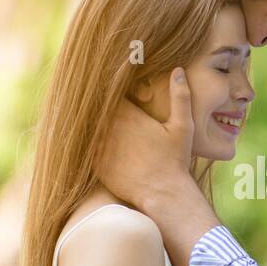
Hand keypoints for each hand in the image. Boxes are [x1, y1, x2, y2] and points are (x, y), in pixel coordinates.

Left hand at [98, 68, 193, 209]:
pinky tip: (87, 143)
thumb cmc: (174, 161)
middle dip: (97, 106)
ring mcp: (100, 147)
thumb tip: (178, 70)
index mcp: (128, 114)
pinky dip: (85, 144)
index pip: (109, 93)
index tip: (110, 88)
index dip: (109, 90)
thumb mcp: (183, 127)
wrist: (162, 195)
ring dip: (88, 124)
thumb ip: (180, 96)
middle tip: (94, 101)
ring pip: (86, 128)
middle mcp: (110, 128)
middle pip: (94, 109)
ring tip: (86, 120)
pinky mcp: (95, 165)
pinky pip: (83, 149)